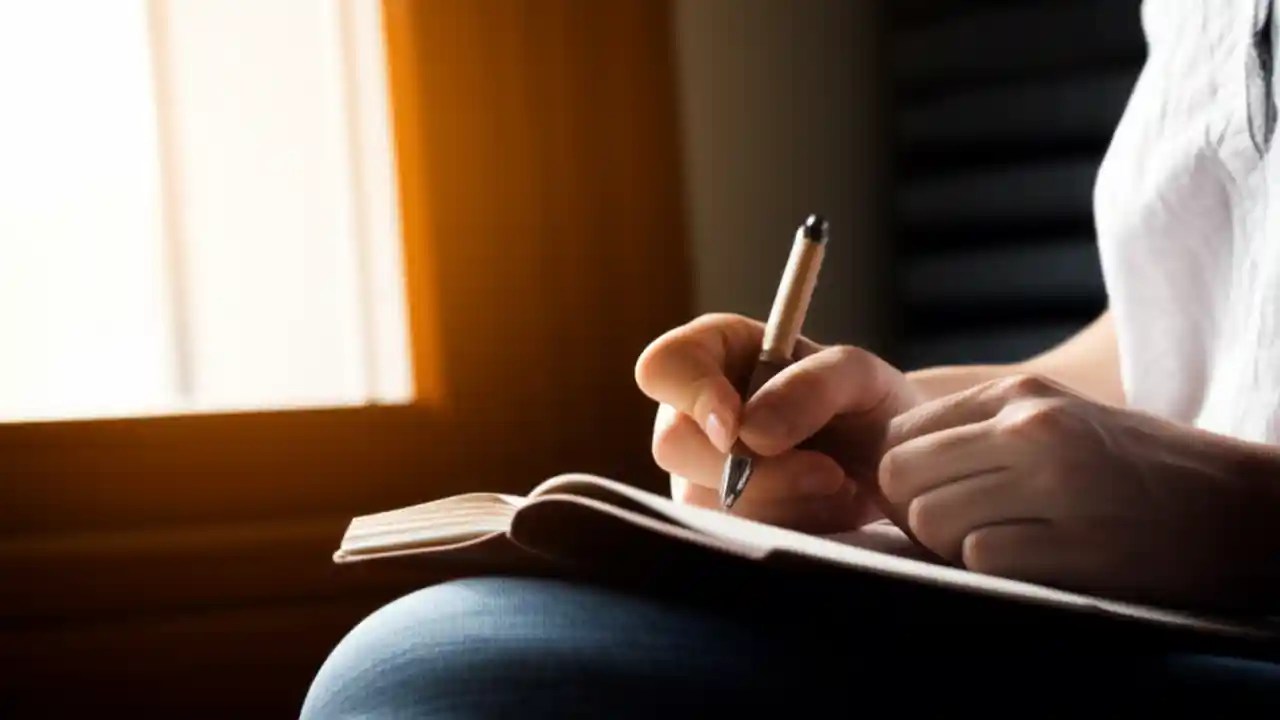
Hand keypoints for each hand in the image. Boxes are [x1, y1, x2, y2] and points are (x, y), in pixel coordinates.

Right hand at [634, 313, 919, 533]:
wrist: (890, 459)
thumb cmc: (864, 399)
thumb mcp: (856, 373)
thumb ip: (811, 384)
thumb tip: (749, 431)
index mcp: (712, 355)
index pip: (663, 367)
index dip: (691, 395)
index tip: (737, 425)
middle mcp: (692, 414)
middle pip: (673, 445)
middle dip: (752, 467)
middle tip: (826, 469)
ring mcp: (700, 473)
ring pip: (705, 500)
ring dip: (782, 499)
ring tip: (839, 482)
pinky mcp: (723, 519)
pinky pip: (737, 534)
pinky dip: (792, 525)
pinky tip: (828, 505)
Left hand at [879, 373, 1279, 609]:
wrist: (1241, 508)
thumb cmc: (1136, 468)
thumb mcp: (1057, 415)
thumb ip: (979, 429)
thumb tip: (889, 464)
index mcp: (1020, 393)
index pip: (901, 433)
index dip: (904, 476)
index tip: (934, 497)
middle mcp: (1030, 428)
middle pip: (900, 476)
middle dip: (913, 512)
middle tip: (955, 530)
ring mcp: (1055, 486)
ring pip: (931, 521)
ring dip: (952, 546)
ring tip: (1002, 544)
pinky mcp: (1077, 545)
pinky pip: (981, 560)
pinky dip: (994, 570)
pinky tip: (1035, 562)